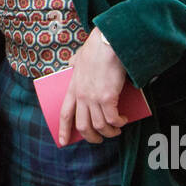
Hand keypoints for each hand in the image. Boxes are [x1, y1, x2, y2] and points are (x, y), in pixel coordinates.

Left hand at [60, 29, 126, 144]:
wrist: (107, 43)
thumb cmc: (96, 49)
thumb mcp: (79, 57)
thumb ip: (74, 62)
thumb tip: (72, 63)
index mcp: (73, 88)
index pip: (65, 114)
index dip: (63, 130)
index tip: (62, 141)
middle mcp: (81, 95)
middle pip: (83, 126)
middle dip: (92, 137)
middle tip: (100, 138)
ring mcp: (93, 97)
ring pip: (99, 126)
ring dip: (109, 132)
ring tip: (117, 129)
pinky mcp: (108, 97)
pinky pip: (112, 119)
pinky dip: (118, 123)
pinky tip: (123, 121)